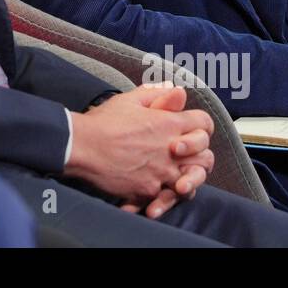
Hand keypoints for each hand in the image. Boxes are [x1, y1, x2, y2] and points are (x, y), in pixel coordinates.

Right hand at [66, 85, 213, 217]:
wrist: (81, 146)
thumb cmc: (103, 122)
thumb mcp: (130, 100)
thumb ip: (157, 94)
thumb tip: (176, 90)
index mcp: (169, 124)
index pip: (204, 123)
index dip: (200, 125)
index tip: (190, 129)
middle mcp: (171, 150)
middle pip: (206, 157)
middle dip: (198, 156)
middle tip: (183, 157)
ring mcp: (161, 173)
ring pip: (191, 182)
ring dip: (184, 180)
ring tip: (170, 178)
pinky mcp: (148, 190)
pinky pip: (165, 197)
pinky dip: (160, 196)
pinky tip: (149, 191)